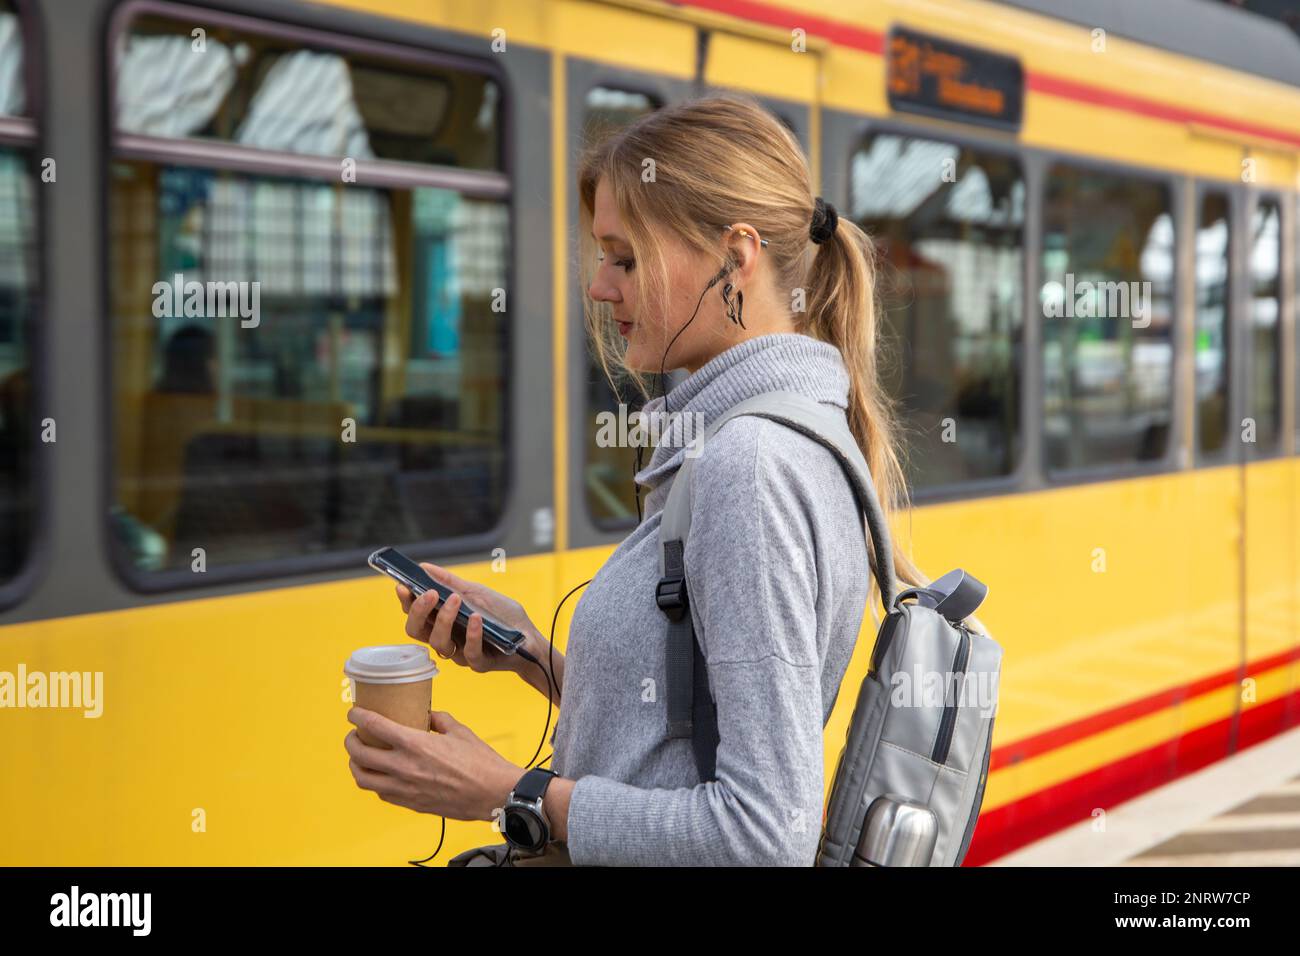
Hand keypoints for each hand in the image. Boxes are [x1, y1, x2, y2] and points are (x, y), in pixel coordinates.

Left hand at [345, 706, 521, 822]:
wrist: (493, 793)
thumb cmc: (480, 763)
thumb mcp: (460, 732)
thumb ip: (439, 720)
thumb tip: (428, 715)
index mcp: (415, 745)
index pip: (375, 726)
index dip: (358, 716)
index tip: (353, 712)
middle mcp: (404, 768)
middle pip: (359, 755)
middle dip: (351, 742)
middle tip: (354, 735)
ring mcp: (405, 789)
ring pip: (363, 779)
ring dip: (356, 766)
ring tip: (361, 758)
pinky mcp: (411, 804)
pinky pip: (381, 793)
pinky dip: (375, 782)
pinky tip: (382, 775)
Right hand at [397, 562, 541, 675]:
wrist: (531, 638)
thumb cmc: (503, 616)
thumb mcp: (477, 593)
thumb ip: (451, 583)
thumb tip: (424, 567)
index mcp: (442, 621)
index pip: (415, 614)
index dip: (405, 601)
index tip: (403, 585)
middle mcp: (447, 638)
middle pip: (416, 631)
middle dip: (419, 611)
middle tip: (430, 593)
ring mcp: (460, 653)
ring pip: (439, 643)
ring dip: (445, 619)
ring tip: (457, 600)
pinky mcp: (479, 663)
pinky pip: (469, 653)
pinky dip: (472, 634)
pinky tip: (476, 618)